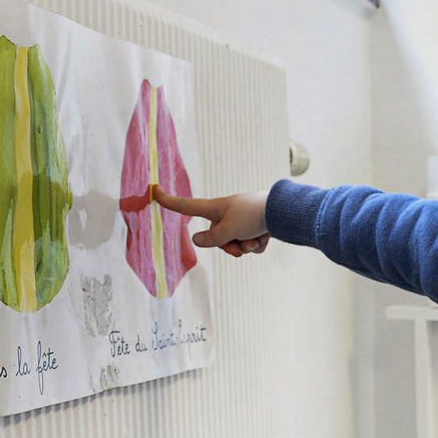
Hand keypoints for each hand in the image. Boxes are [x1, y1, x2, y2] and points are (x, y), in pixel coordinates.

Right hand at [152, 189, 270, 256]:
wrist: (284, 212)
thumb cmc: (252, 216)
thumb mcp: (227, 230)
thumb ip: (211, 239)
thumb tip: (197, 240)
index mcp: (215, 208)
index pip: (186, 206)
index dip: (169, 201)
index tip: (154, 190)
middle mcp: (226, 213)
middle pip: (217, 238)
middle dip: (230, 246)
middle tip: (241, 247)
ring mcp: (242, 220)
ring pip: (237, 244)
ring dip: (247, 245)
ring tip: (257, 237)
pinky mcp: (256, 226)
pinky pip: (251, 243)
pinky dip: (258, 243)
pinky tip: (266, 236)